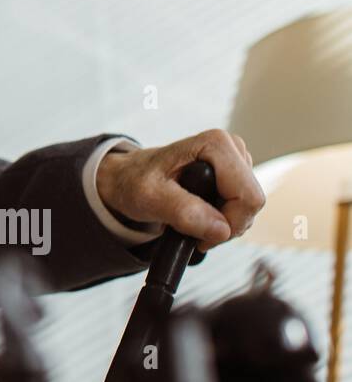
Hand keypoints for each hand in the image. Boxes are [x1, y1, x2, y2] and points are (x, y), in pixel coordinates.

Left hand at [96, 129, 264, 251]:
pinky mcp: (235, 174)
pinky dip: (223, 219)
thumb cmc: (136, 181)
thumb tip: (221, 230)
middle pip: (252, 202)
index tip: (202, 236)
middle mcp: (231, 148)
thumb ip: (183, 211)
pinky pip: (243, 208)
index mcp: (215, 145)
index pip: (247, 197)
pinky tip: (200, 215)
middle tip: (194, 231)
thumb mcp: (149, 197)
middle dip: (227, 225)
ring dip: (223, 224)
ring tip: (191, 219)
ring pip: (249, 208)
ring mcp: (235, 161)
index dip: (230, 223)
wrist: (129, 178)